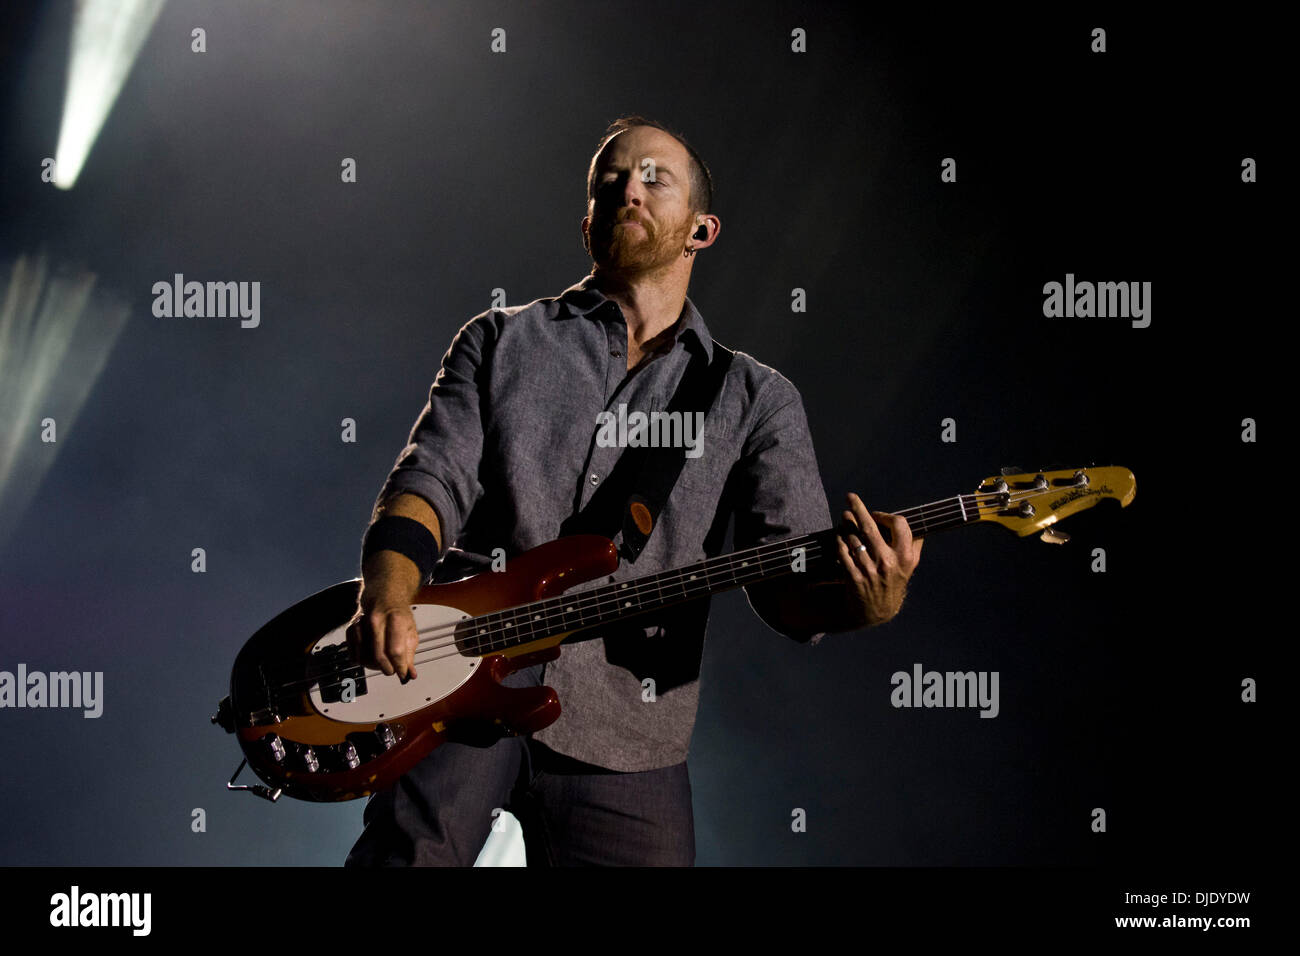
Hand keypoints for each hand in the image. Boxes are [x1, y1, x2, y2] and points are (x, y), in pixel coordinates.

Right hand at [346, 586, 419, 681]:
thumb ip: (410, 655)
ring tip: (382, 663)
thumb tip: (410, 675)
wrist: (383, 595)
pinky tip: (369, 657)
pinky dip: (361, 659)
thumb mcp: (410, 631)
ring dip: (373, 666)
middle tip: (391, 671)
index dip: (399, 667)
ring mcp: (362, 623)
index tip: (402, 674)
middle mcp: (377, 620)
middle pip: (379, 655)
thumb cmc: (398, 614)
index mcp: (395, 619)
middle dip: (387, 669)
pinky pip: (353, 653)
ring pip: (364, 657)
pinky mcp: (351, 627)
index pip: (396, 651)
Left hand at [834, 492, 923, 627]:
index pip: (899, 524)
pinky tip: (839, 535)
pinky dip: (839, 540)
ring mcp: (869, 570)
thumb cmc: (893, 583)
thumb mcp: (909, 567)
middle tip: (850, 497)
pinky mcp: (853, 577)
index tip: (876, 514)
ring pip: (853, 537)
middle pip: (870, 526)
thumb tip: (913, 522)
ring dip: (846, 524)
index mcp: (905, 557)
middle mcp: (888, 562)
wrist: (877, 611)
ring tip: (845, 518)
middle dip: (858, 508)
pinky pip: (842, 551)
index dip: (886, 515)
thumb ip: (913, 545)